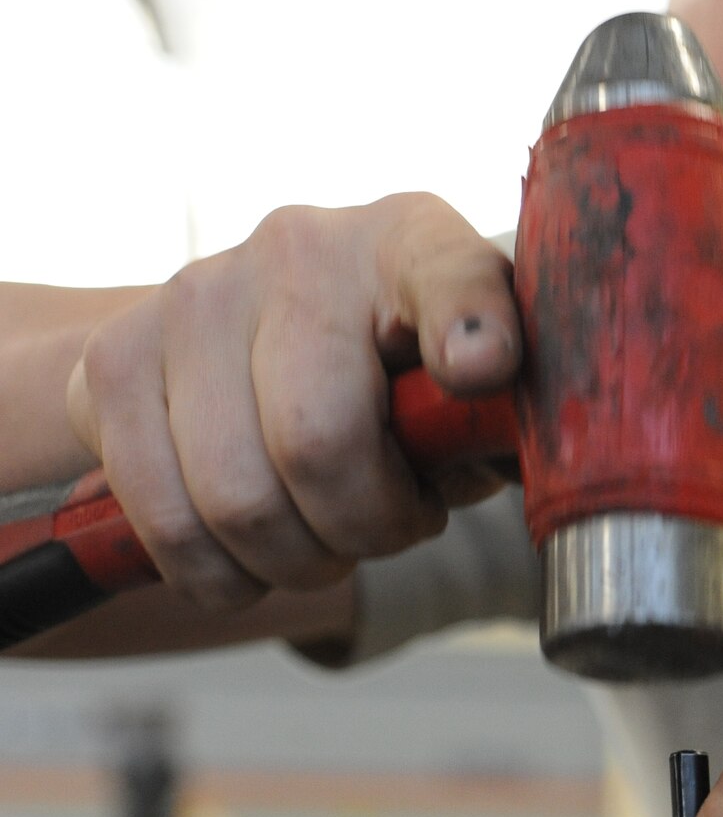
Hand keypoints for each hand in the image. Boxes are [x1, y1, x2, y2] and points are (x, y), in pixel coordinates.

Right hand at [65, 193, 517, 609]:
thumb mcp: (476, 393)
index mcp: (413, 242)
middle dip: (366, 529)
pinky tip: (255, 552)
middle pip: (318, 441)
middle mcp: (298, 248)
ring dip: (295, 559)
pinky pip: (164, 521)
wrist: (266, 337)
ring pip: (236, 498)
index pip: (449, 276)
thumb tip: (515, 467)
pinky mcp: (113, 359)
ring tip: (326, 536)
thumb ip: (501, 425)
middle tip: (388, 526)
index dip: (469, 322)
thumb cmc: (410, 380)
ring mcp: (194, 295)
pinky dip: (220, 574)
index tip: (484, 366)